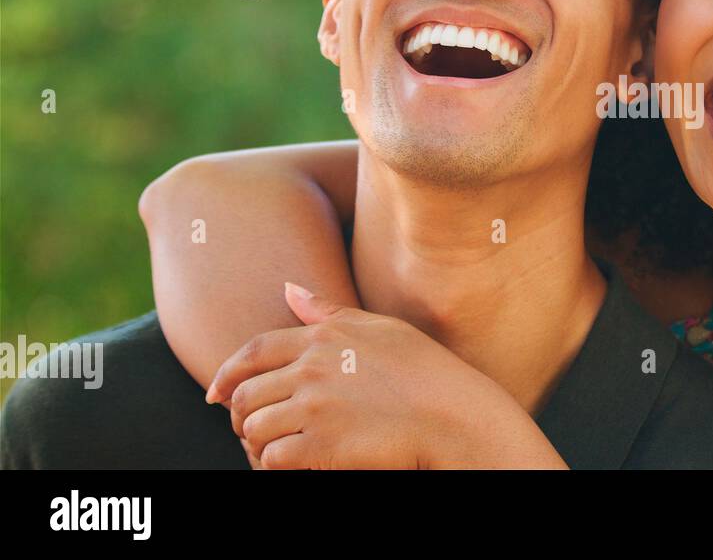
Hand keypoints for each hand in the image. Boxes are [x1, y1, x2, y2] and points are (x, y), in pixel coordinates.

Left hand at [205, 282, 566, 468]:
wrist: (455, 417)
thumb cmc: (426, 371)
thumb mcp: (381, 328)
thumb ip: (329, 312)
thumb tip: (288, 290)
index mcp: (324, 338)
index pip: (254, 351)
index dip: (226, 373)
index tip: (215, 392)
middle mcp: (312, 370)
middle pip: (245, 393)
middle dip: (239, 413)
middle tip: (250, 428)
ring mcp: (315, 409)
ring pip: (254, 428)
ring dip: (256, 442)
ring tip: (271, 448)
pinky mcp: (322, 446)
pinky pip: (272, 459)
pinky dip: (273, 465)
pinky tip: (290, 464)